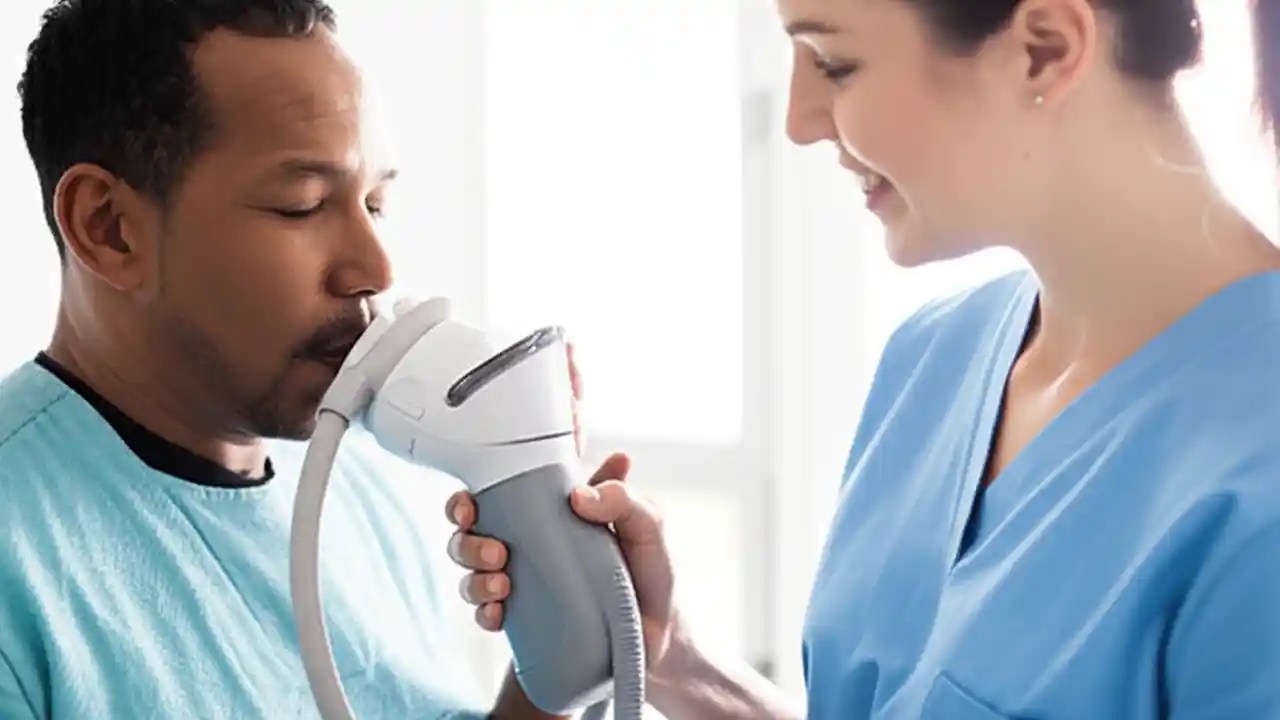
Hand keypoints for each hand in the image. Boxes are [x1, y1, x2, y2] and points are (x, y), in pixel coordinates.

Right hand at [444, 343, 679, 667]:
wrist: (653, 643)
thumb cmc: (654, 577)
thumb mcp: (651, 531)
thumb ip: (627, 503)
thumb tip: (580, 493)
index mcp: (564, 497)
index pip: (543, 445)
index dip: (539, 404)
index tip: (548, 359)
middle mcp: (534, 527)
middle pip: (476, 501)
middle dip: (464, 510)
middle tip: (493, 535)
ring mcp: (521, 566)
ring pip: (465, 549)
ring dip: (470, 559)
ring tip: (502, 576)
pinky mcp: (517, 609)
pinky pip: (478, 600)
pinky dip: (480, 603)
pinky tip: (499, 608)